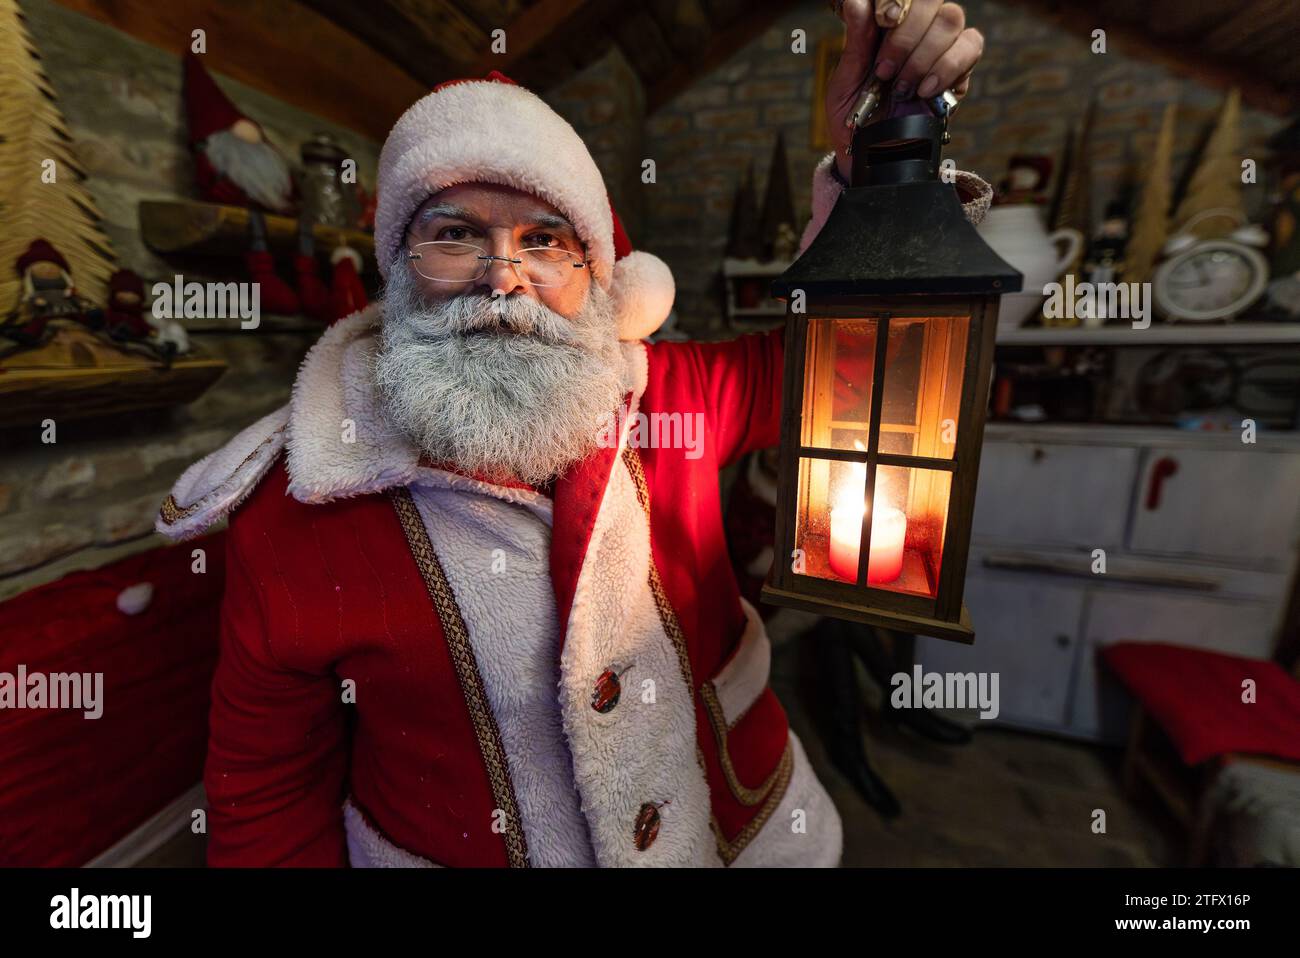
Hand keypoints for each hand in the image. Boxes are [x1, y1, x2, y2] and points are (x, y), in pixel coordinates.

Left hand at [825, 0, 983, 179]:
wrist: (874, 156)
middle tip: (885, 70)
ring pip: (951, 19)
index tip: (883, 20)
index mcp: (887, 24)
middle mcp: (917, 29)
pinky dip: (947, 68)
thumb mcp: (845, 81)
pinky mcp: (960, 70)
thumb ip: (856, 40)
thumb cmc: (856, 119)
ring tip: (903, 87)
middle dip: (907, 33)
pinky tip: (925, 90)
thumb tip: (856, 1)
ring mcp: (941, 47)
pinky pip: (969, 48)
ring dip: (924, 55)